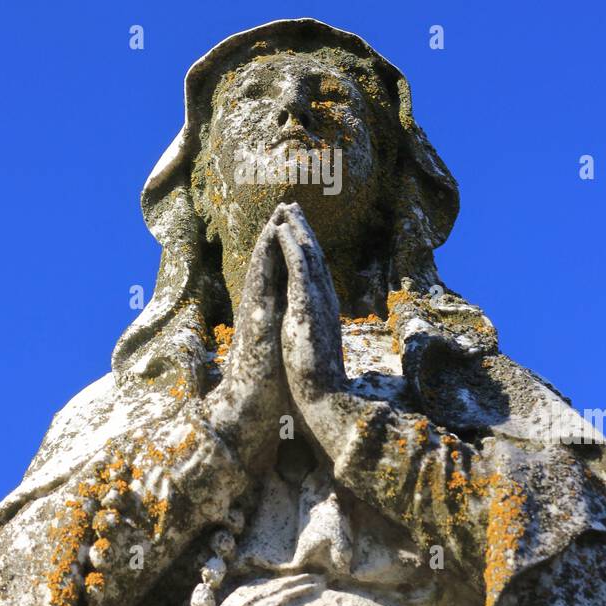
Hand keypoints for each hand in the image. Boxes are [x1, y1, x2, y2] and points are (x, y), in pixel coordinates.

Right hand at [206, 209, 289, 473]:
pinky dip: (266, 256)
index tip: (286, 229)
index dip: (277, 253)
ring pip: (261, 267)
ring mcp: (255, 311)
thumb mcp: (270, 358)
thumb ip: (268, 341)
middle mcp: (257, 310)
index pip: (272, 279)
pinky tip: (272, 237)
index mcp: (264, 318)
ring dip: (269, 239)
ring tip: (278, 213)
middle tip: (284, 207)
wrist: (249, 410)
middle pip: (266, 266)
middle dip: (274, 237)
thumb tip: (272, 335)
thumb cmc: (262, 389)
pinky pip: (262, 278)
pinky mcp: (257, 316)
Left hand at [274, 203, 348, 440]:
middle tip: (292, 205)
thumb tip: (307, 329)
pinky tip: (280, 230)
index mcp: (323, 309)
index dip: (306, 246)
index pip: (314, 270)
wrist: (325, 400)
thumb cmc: (316, 383)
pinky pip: (298, 267)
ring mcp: (318, 301)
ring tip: (285, 207)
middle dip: (302, 228)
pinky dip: (290, 245)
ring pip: (307, 255)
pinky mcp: (308, 307)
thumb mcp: (311, 349)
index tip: (296, 228)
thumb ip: (310, 332)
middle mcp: (324, 299)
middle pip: (313, 255)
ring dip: (296, 228)